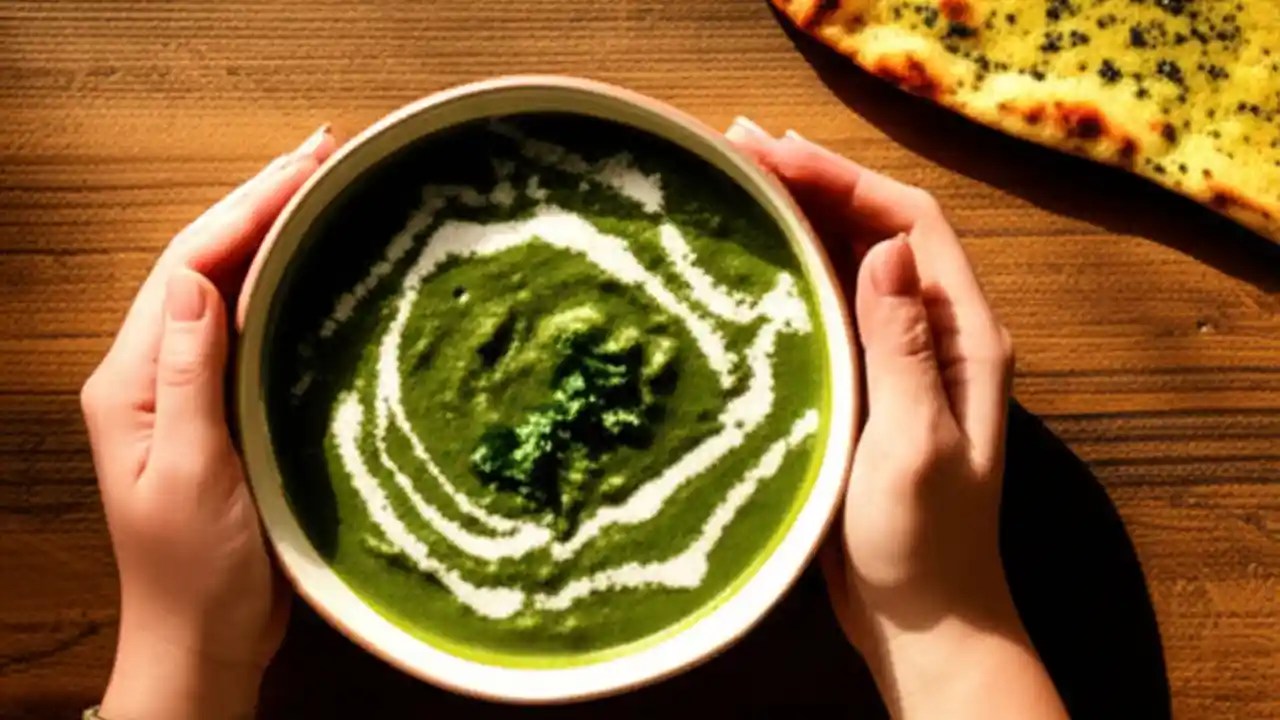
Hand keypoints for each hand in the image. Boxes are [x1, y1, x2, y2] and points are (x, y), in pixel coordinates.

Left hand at [81, 127, 335, 718]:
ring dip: (274, 233)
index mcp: (133, 379)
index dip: (246, 208)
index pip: (188, 268)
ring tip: (327, 187)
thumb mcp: (192, 473)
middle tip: (327, 153)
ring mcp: (189, 389)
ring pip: (230, 288)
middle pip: (204, 262)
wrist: (202, 643)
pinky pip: (252, 329)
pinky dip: (285, 284)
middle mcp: (155, 371)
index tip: (307, 165)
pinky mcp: (224, 409)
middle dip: (261, 201)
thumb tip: (199, 283)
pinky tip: (320, 265)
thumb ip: (189, 377)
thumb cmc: (194, 573)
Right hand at [727, 119, 1065, 717]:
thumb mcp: (916, 445)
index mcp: (966, 336)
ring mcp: (901, 358)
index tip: (777, 154)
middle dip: (816, 184)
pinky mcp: (866, 385)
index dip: (847, 180)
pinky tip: (752, 256)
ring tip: (736, 180)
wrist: (924, 619)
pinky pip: (833, 309)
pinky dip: (795, 272)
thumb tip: (881, 249)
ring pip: (851, 264)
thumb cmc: (925, 543)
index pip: (912, 225)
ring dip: (801, 219)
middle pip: (879, 231)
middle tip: (738, 147)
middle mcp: (938, 333)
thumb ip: (904, 349)